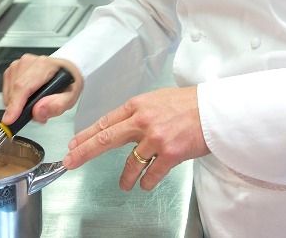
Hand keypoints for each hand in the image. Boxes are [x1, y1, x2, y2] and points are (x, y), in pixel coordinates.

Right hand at [2, 54, 82, 125]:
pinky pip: (7, 91)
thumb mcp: (71, 96)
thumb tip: (38, 111)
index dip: (15, 104)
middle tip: (36, 115)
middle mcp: (28, 62)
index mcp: (44, 65)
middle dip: (20, 110)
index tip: (10, 119)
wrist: (66, 69)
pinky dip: (14, 100)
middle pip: (14, 92)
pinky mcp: (12, 70)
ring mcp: (18, 65)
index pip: (23, 86)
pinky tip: (27, 100)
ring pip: (8, 93)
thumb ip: (57, 105)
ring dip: (17, 106)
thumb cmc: (68, 80)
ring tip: (35, 105)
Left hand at [63, 86, 209, 191]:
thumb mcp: (159, 100)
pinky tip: (146, 183)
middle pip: (106, 139)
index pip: (106, 121)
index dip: (87, 135)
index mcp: (139, 105)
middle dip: (84, 152)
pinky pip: (151, 175)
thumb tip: (122, 127)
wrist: (215, 111)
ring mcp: (156, 138)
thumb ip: (139, 113)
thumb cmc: (189, 104)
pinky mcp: (170, 154)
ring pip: (130, 164)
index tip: (73, 144)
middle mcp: (143, 121)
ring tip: (125, 185)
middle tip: (70, 162)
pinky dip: (147, 182)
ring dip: (125, 178)